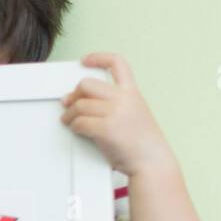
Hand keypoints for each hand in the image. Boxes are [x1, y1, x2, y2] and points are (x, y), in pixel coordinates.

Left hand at [59, 53, 173, 175]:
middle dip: (74, 95)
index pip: (117, 63)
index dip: (98, 58)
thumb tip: (79, 99)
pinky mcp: (106, 128)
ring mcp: (115, 113)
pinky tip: (77, 129)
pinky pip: (78, 122)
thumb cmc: (142, 143)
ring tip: (70, 120)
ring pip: (79, 105)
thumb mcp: (135, 113)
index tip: (85, 61)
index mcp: (132, 93)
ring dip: (69, 114)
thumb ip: (114, 102)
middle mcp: (124, 99)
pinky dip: (74, 126)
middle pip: (86, 84)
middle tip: (68, 104)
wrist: (152, 162)